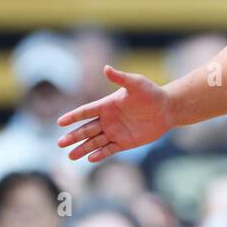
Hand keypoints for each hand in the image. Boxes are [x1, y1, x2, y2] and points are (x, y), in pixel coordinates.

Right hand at [57, 65, 172, 163]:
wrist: (167, 108)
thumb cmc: (151, 93)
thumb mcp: (136, 83)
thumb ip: (120, 78)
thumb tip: (106, 68)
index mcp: (106, 105)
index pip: (85, 112)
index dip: (72, 117)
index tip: (60, 122)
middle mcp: (108, 120)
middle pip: (86, 129)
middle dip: (73, 136)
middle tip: (59, 143)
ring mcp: (115, 132)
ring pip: (94, 142)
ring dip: (82, 148)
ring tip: (70, 156)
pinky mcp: (125, 142)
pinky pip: (110, 150)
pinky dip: (100, 154)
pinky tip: (90, 159)